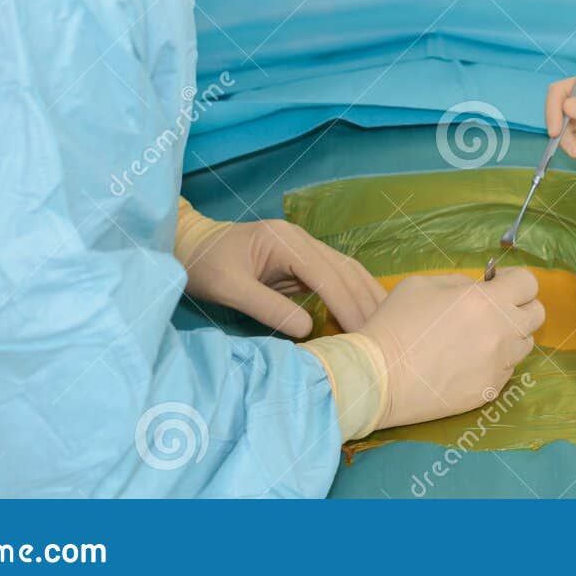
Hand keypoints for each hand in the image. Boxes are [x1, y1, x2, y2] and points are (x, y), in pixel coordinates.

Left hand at [174, 200, 385, 339]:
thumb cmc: (204, 265)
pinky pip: (334, 278)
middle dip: (365, 301)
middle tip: (384, 334)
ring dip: (366, 296)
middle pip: (345, 269)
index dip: (346, 303)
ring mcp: (303, 249)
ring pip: (346, 271)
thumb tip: (307, 330)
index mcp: (285, 241)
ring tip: (386, 325)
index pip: (326, 273)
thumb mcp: (228, 288)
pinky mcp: (300, 263)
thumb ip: (267, 307)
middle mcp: (301, 240)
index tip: (362, 331)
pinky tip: (365, 313)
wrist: (189, 245)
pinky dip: (352, 296)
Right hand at [361, 269, 544, 429]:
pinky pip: (506, 370)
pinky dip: (495, 362)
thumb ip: (461, 282)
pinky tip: (467, 361)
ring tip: (479, 337)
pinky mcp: (489, 391)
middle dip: (520, 306)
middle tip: (495, 308)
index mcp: (486, 302)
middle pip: (537, 315)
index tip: (498, 282)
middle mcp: (501, 334)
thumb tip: (481, 288)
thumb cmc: (395, 324)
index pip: (529, 283)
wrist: (378, 377)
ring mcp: (498, 366)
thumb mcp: (423, 284)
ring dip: (510, 336)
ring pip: (524, 345)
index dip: (515, 279)